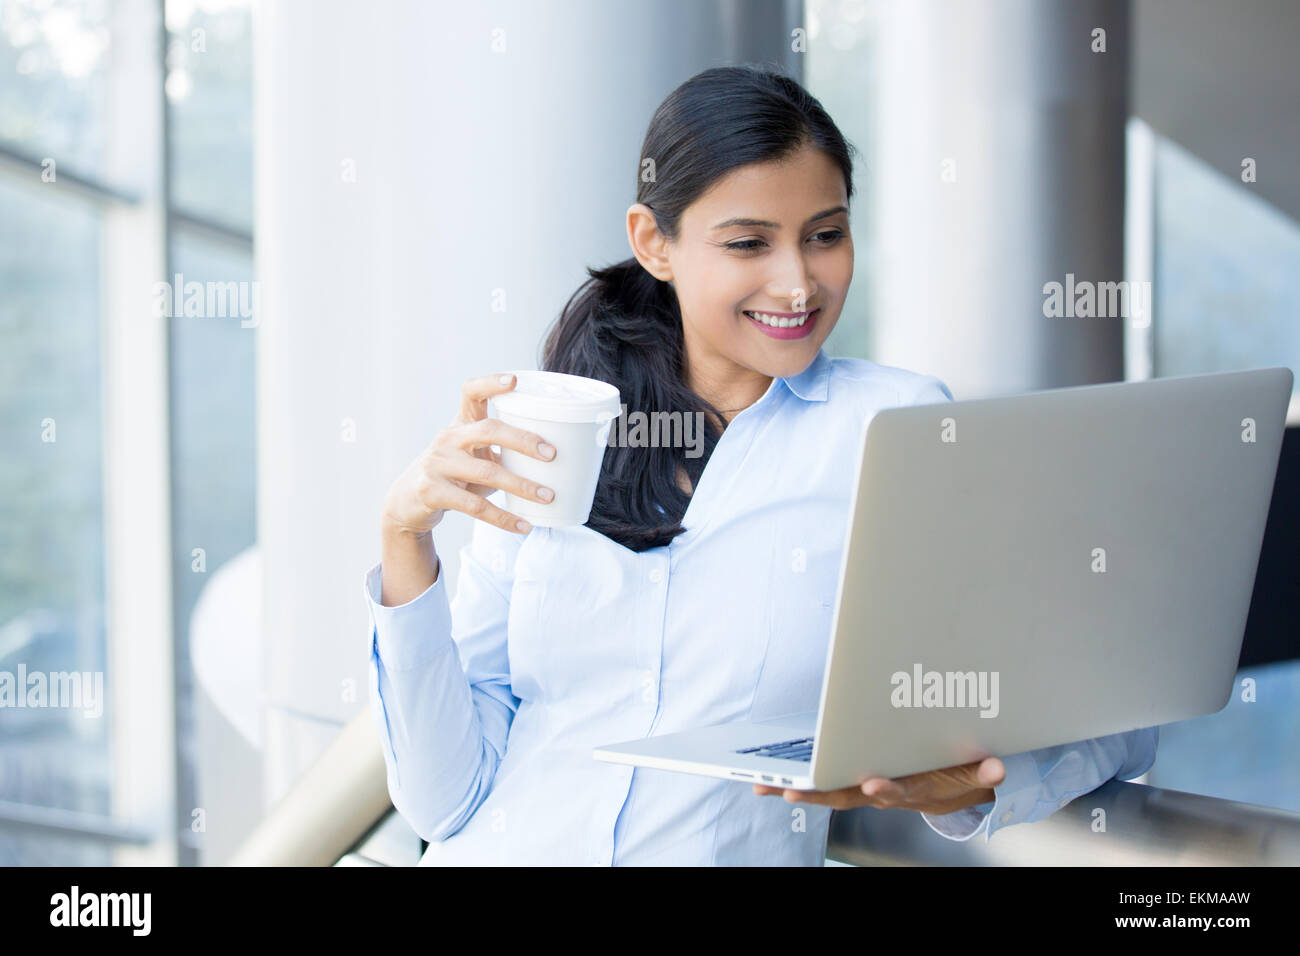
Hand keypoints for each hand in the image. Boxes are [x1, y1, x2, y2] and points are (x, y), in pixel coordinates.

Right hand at [381, 373, 557, 535]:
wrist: (407, 501)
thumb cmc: (455, 473)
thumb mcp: (472, 454)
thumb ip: (502, 450)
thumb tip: (558, 459)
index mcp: (461, 423)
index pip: (471, 392)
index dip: (492, 383)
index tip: (515, 381)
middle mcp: (448, 438)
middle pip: (488, 430)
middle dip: (523, 440)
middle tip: (552, 454)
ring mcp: (437, 464)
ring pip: (486, 471)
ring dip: (522, 485)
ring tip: (548, 496)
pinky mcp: (432, 491)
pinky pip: (475, 506)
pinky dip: (503, 518)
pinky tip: (523, 526)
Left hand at [752, 756, 1005, 814]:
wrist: (949, 789)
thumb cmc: (956, 773)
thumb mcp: (972, 772)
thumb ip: (982, 772)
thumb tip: (999, 769)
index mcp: (913, 789)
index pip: (898, 789)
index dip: (885, 788)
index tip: (871, 784)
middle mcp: (884, 792)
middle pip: (849, 794)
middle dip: (819, 792)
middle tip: (789, 790)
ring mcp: (867, 789)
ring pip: (829, 791)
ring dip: (798, 788)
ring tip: (763, 785)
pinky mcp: (855, 781)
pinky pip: (824, 782)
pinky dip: (799, 780)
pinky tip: (772, 776)